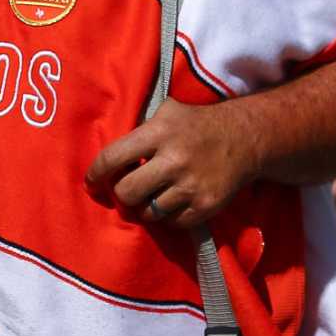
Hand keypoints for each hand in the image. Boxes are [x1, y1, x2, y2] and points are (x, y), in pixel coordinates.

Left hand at [83, 99, 260, 227]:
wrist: (243, 139)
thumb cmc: (196, 125)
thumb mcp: (168, 112)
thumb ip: (140, 129)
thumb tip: (109, 156)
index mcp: (159, 133)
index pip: (112, 158)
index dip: (95, 174)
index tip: (91, 182)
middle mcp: (173, 160)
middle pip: (126, 192)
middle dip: (122, 193)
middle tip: (128, 188)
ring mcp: (190, 186)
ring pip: (147, 212)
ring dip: (145, 206)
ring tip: (152, 195)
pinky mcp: (204, 206)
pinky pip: (171, 222)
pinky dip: (167, 216)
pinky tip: (172, 201)